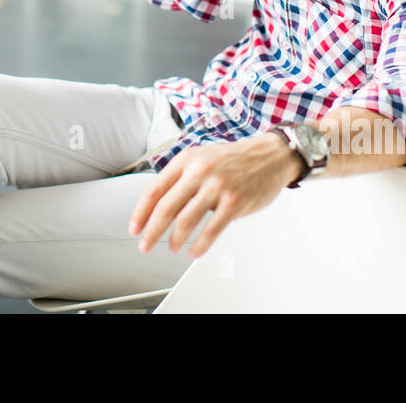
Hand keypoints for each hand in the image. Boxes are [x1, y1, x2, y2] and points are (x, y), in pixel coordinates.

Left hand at [128, 131, 297, 258]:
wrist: (271, 155)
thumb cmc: (234, 159)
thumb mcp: (202, 157)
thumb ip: (181, 177)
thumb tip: (158, 205)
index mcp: (186, 160)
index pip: (154, 190)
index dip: (141, 213)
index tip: (134, 228)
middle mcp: (199, 171)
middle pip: (165, 208)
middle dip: (151, 232)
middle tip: (145, 245)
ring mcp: (217, 187)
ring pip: (186, 221)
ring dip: (175, 240)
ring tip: (172, 248)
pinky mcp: (234, 202)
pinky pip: (211, 230)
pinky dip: (199, 245)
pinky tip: (194, 252)